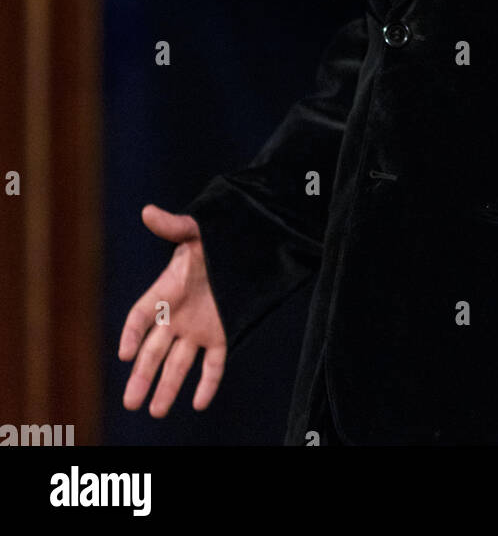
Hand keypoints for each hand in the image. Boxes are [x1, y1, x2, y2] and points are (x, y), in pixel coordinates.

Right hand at [119, 204, 226, 416]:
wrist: (248, 243)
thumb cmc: (216, 235)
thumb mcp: (195, 230)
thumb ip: (173, 225)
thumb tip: (148, 211)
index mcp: (166, 290)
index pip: (142, 314)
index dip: (132, 333)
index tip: (125, 353)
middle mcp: (178, 315)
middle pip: (154, 351)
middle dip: (142, 376)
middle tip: (130, 402)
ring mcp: (198, 327)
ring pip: (179, 363)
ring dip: (168, 387)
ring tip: (156, 411)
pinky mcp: (221, 334)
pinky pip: (213, 363)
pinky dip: (208, 382)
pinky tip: (200, 402)